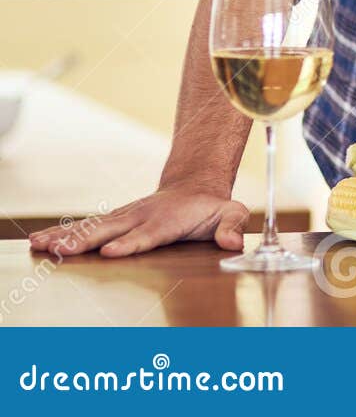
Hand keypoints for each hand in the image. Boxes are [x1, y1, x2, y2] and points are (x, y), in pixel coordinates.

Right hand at [28, 185, 249, 258]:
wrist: (193, 187)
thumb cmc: (212, 207)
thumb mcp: (231, 214)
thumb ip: (233, 227)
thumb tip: (234, 242)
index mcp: (169, 219)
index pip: (148, 234)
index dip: (131, 243)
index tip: (111, 251)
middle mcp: (142, 216)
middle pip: (112, 230)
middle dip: (87, 241)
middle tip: (63, 250)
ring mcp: (125, 217)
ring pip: (93, 228)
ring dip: (66, 237)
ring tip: (41, 245)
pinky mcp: (113, 220)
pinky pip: (86, 227)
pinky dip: (62, 234)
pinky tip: (39, 242)